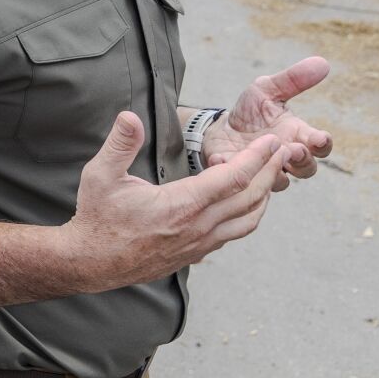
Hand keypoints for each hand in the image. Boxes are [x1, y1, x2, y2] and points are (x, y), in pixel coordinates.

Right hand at [60, 111, 286, 293]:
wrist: (93, 261)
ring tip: (271, 176)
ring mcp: (199, 243)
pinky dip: (248, 215)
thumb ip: (120, 144)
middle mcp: (198, 226)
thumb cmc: (98, 216)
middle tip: (284, 151)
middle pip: (250, 198)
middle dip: (269, 172)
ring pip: (248, 221)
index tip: (271, 141)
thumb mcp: (101, 174)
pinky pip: (233, 233)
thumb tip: (130, 116)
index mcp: (181, 204)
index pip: (231, 178)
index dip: (255, 158)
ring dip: (264, 196)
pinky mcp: (196, 253)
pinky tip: (244, 203)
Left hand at [204, 56, 332, 184]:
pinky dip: (231, 171)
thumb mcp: (267, 90)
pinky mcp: (239, 175)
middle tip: (293, 149)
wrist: (221, 128)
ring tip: (267, 157)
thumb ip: (293, 79)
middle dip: (303, 160)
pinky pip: (239, 182)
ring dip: (274, 170)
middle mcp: (285, 157)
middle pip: (307, 168)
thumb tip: (322, 62)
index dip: (322, 144)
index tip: (320, 138)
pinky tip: (222, 161)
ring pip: (279, 181)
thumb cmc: (251, 112)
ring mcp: (265, 170)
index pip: (320, 146)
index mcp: (297, 136)